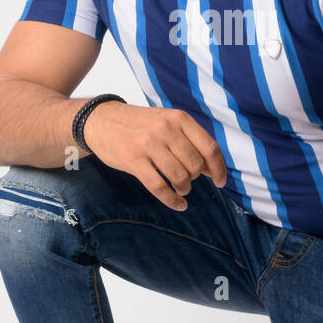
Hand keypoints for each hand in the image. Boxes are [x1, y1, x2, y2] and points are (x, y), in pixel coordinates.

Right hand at [81, 102, 227, 209]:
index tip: (220, 181)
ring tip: (181, 190)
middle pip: (195, 165)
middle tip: (189, 181)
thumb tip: (211, 167)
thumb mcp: (166, 120)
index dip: (219, 168)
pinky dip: (172, 200)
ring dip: (184, 189)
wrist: (101, 120)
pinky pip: (159, 187)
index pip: (209, 147)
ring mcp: (149, 144)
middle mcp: (166, 129)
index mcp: (178, 118)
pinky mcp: (134, 160)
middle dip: (196, 179)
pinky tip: (177, 204)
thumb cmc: (139, 124)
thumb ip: (188, 138)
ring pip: (179, 177)